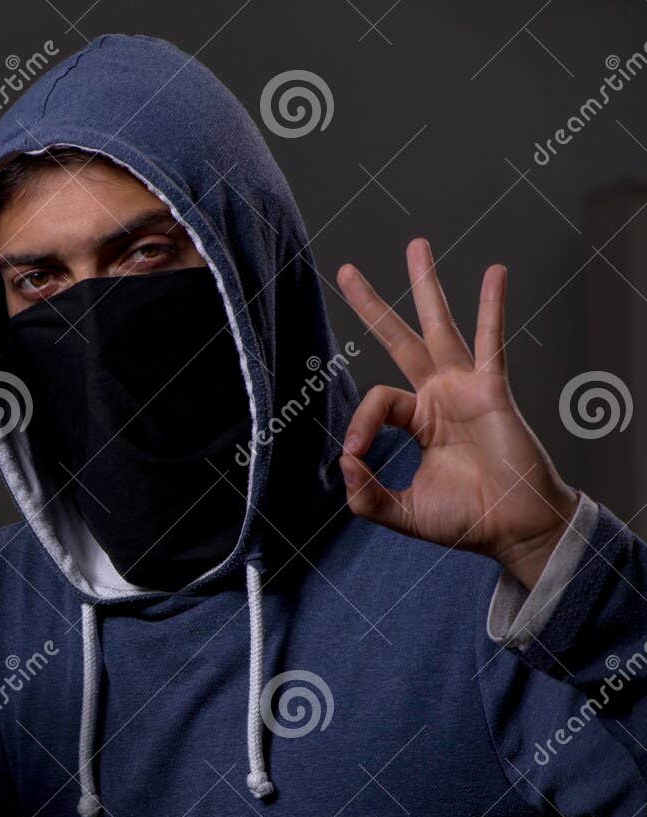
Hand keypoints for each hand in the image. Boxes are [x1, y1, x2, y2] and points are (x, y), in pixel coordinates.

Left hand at [335, 238, 577, 589]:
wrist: (514, 529)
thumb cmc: (466, 520)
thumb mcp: (401, 512)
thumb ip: (365, 495)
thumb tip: (342, 462)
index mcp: (419, 420)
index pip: (376, 401)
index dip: (359, 423)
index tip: (356, 453)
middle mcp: (439, 396)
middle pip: (398, 339)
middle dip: (372, 306)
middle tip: (344, 271)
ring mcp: (465, 388)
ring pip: (438, 327)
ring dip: (425, 286)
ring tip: (415, 246)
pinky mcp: (492, 390)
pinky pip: (489, 342)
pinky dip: (491, 307)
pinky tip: (494, 273)